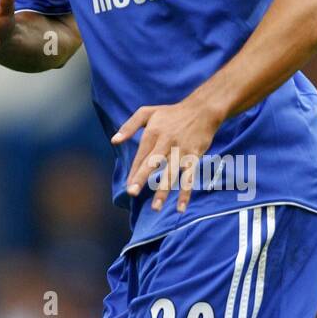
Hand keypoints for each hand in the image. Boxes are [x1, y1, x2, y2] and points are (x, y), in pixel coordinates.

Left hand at [112, 97, 223, 213]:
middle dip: (142, 178)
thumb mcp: (147, 112)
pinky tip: (181, 208)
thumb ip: (129, 126)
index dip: (134, 172)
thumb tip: (114, 141)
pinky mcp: (194, 157)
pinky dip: (185, 193)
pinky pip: (189, 178)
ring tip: (155, 208)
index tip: (128, 187)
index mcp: (153, 133)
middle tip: (132, 193)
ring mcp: (181, 151)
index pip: (141, 156)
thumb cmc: (171, 113)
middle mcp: (166, 142)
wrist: (202, 109)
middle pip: (153, 163)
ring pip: (171, 173)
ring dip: (163, 191)